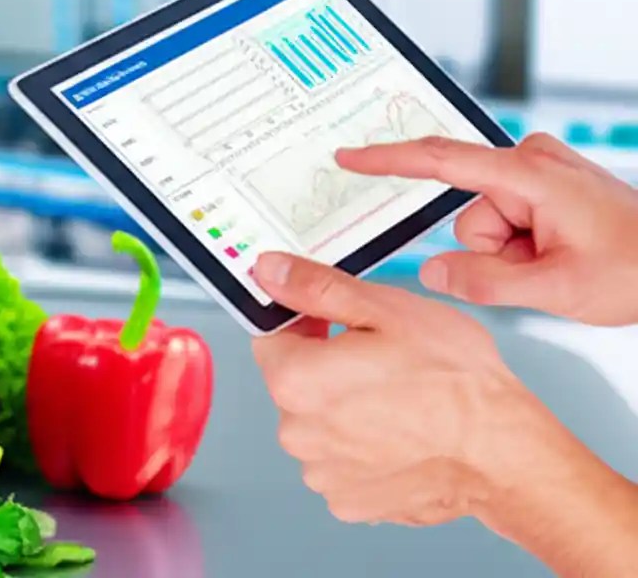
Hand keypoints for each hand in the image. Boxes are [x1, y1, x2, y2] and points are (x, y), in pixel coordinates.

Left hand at [251, 252, 540, 526]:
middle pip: (294, 382)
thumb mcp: (385, 310)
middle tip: (382, 361)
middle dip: (327, 367)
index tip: (335, 322)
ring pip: (318, 424)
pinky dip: (362, 449)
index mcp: (295, 380)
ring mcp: (320, 472)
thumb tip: (271, 271)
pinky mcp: (347, 501)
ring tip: (398, 402)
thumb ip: (316, 288)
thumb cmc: (454, 382)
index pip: (270, 336)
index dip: (304, 322)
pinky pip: (341, 462)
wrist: (502, 453)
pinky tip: (400, 436)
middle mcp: (296, 432)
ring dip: (344, 410)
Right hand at [336, 133, 637, 325]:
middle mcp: (533, 162)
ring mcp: (540, 172)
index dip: (389, 160)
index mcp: (532, 175)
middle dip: (493, 251)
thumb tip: (431, 272)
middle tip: (543, 268)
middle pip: (469, 216)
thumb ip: (485, 283)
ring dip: (511, 254)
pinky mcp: (545, 185)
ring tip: (557, 263)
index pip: (443, 162)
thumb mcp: (556, 289)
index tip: (350, 157)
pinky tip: (558, 253)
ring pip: (485, 225)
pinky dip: (522, 246)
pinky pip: (505, 221)